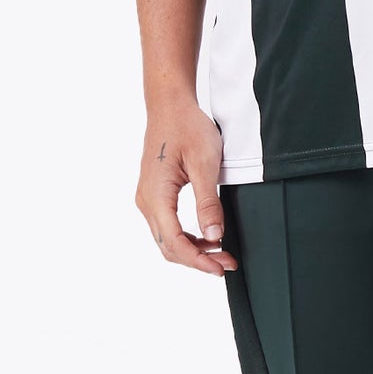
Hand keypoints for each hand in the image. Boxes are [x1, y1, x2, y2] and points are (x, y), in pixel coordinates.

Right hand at [135, 101, 237, 274]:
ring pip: (167, 238)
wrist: (170, 105)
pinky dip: (186, 237)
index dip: (197, 260)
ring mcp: (148, 198)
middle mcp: (146, 200)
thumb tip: (214, 235)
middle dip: (197, 260)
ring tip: (221, 253)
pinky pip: (167, 225)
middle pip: (168, 246)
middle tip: (227, 264)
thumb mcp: (204, 164)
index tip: (220, 268)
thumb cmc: (187, 128)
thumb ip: (208, 202)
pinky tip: (208, 238)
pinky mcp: (154, 194)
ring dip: (193, 250)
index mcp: (156, 195)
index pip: (174, 241)